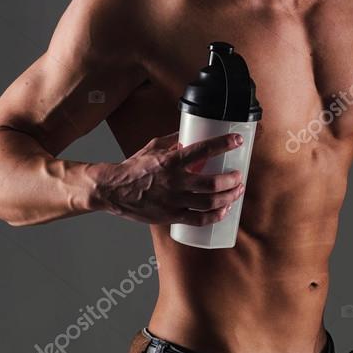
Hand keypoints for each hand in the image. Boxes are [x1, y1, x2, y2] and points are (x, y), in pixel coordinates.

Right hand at [92, 131, 244, 225]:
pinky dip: (215, 216)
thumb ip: (174, 141)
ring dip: (228, 197)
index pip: (203, 149)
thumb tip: (191, 133)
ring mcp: (174, 200)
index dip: (224, 144)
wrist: (114, 190)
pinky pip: (198, 219)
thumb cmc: (134, 168)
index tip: (238, 140)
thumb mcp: (153, 147)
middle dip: (232, 180)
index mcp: (171, 161)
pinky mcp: (171, 216)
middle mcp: (175, 181)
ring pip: (209, 202)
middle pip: (212, 183)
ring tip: (237, 192)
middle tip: (239, 176)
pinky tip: (224, 211)